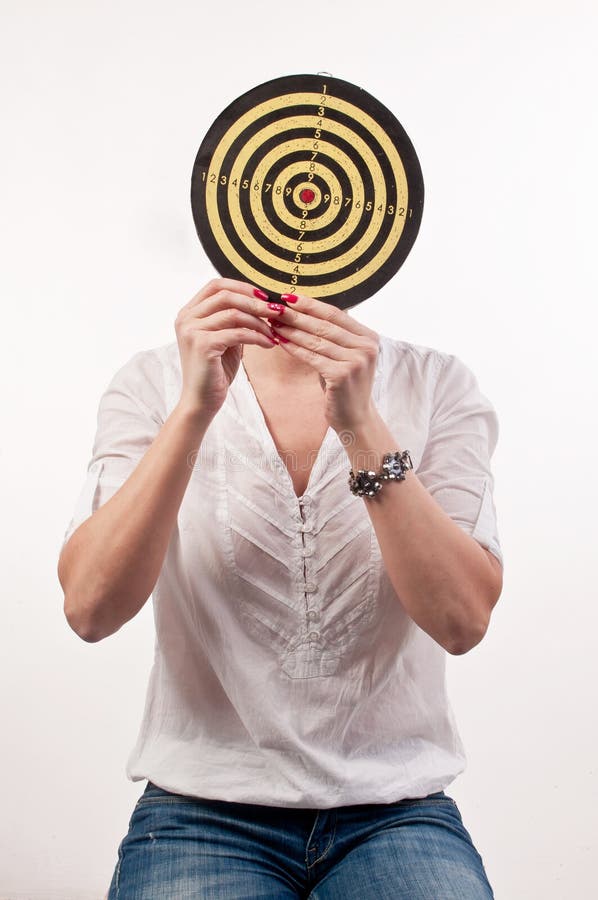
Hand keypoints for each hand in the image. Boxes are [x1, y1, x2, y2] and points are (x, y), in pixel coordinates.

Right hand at [174, 278, 275, 416]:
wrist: (201, 401)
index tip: (263, 296)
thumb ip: (234, 320)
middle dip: (254, 302)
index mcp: (189, 313)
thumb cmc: (215, 371)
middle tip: (276, 311)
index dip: (242, 286)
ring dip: (259, 321)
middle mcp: (186, 318)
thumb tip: (260, 302)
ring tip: (273, 332)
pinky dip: (258, 337)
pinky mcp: (203, 345)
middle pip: (226, 295)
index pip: (216, 285)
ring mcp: (192, 331)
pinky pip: (238, 333)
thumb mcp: (226, 339)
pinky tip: (268, 344)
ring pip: (234, 313)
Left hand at [266, 293, 380, 433]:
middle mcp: (366, 347)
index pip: (335, 314)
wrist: (356, 418)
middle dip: (297, 315)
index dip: (311, 304)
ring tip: (273, 323)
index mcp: (369, 337)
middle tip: (275, 307)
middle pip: (324, 325)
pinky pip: (312, 357)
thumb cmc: (345, 386)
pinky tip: (280, 341)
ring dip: (292, 330)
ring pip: (316, 340)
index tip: (289, 297)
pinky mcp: (342, 375)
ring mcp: (356, 361)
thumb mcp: (345, 356)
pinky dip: (294, 348)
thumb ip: (333, 336)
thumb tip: (305, 311)